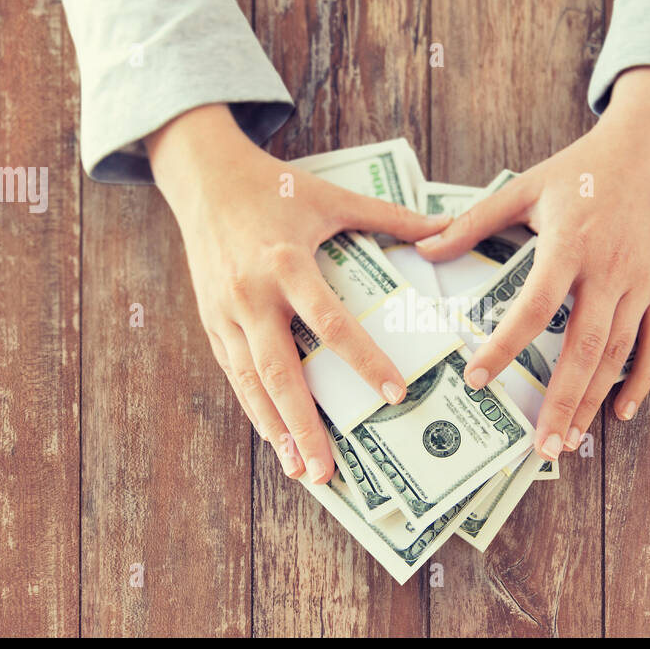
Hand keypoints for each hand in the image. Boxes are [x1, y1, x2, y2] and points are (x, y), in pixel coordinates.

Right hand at [147, 104, 447, 483]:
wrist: (203, 177)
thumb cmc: (275, 187)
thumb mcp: (331, 196)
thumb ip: (388, 217)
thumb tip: (445, 226)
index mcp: (287, 263)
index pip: (331, 322)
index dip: (363, 360)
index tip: (394, 392)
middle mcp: (251, 294)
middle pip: (280, 371)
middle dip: (303, 426)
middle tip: (326, 471)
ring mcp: (224, 312)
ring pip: (250, 382)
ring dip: (274, 431)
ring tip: (299, 471)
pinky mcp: (210, 321)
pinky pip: (233, 373)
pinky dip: (254, 408)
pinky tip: (274, 438)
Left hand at [412, 67, 649, 461]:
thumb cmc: (582, 167)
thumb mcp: (525, 187)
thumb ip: (474, 222)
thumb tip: (424, 249)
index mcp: (569, 245)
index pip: (534, 307)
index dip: (505, 346)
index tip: (476, 379)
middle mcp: (609, 269)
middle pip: (584, 347)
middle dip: (563, 401)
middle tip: (542, 447)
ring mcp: (642, 282)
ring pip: (619, 354)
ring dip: (594, 400)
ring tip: (570, 440)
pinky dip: (641, 380)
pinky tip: (620, 413)